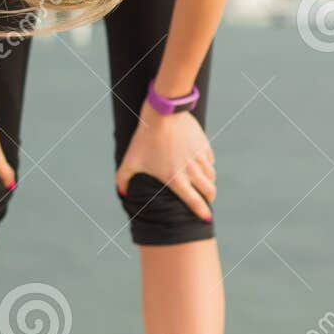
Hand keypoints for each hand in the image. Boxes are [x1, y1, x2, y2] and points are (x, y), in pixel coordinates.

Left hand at [115, 104, 215, 220]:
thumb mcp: (130, 160)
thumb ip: (123, 179)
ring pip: (211, 176)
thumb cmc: (145, 138)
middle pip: (209, 191)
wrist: (163, 113)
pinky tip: (203, 166)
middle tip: (206, 200)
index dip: (202, 212)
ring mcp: (199, 158)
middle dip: (209, 198)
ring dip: (209, 183)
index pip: (194, 202)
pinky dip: (208, 166)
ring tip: (205, 184)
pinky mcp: (204, 145)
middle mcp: (191, 171)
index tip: (206, 219)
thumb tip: (122, 193)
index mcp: (176, 179)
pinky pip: (210, 161)